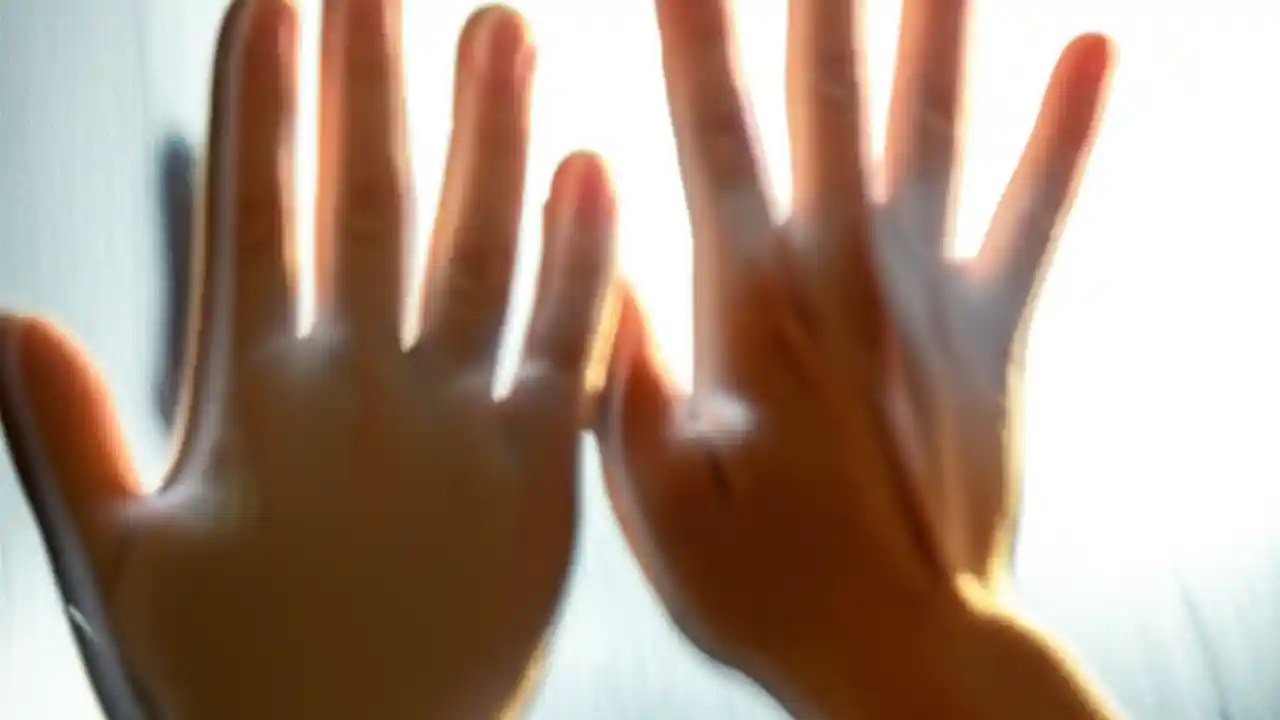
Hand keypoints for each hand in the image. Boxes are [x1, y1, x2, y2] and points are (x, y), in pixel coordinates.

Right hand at [0, 2, 614, 717]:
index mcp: (255, 398)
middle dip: (369, 73)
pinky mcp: (539, 473)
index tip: (273, 2)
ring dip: (488, 129)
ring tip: (500, 27)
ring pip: (475, 244)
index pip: (255, 206)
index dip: (263, 96)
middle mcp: (360, 388)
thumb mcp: (121, 562)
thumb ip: (68, 437)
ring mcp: (456, 425)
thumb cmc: (235, 683)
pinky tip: (595, 168)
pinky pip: (568, 344)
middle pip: (366, 195)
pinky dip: (584, 256)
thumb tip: (10, 322)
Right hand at [595, 1, 1112, 715]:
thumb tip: (607, 260)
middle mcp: (842, 274)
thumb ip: (630, 370)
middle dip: (815, 1)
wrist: (901, 644)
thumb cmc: (765, 581)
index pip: (712, 133)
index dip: (696, 34)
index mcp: (749, 305)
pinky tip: (1093, 50)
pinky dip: (1065, 131)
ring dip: (932, 26)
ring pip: (929, 127)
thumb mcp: (653, 496)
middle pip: (825, 98)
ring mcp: (927, 297)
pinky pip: (1035, 214)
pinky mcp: (992, 335)